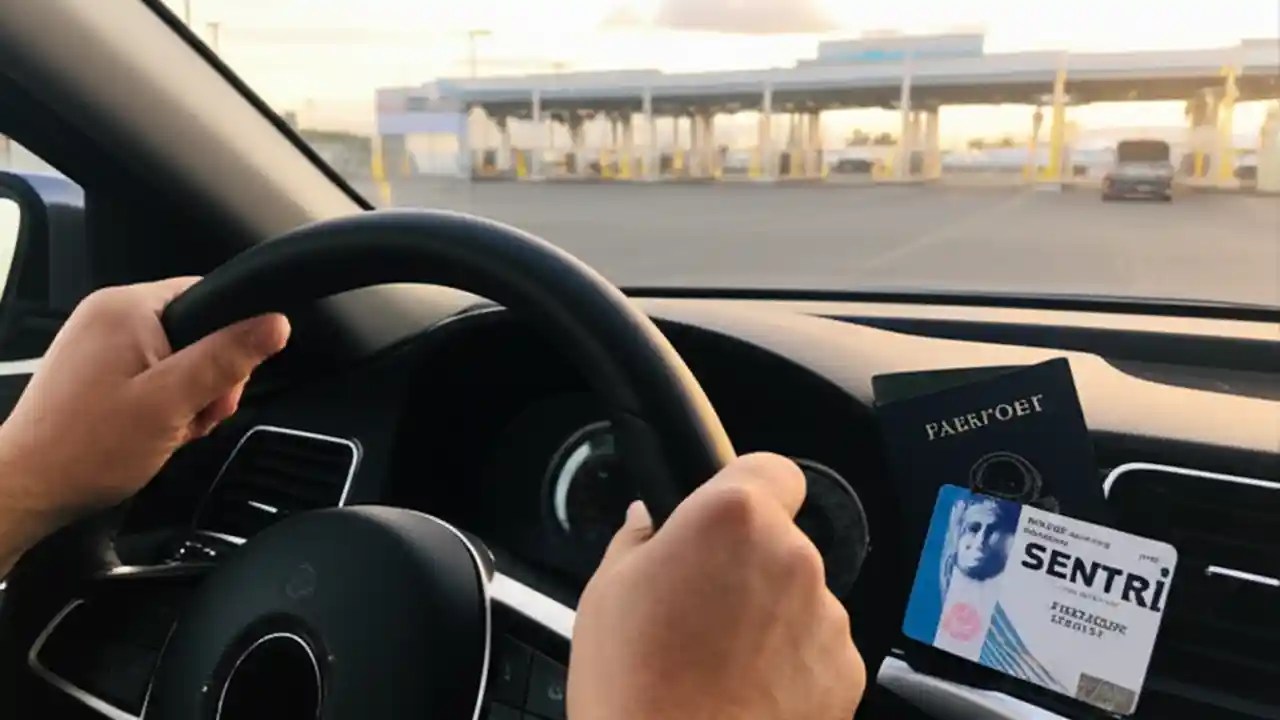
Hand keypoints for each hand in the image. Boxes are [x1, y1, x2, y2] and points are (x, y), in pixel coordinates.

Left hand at [0, 278, 288, 573]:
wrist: (27, 489)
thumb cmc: (86, 449)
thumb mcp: (172, 402)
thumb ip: (226, 359)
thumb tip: (276, 324)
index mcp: (126, 308)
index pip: (210, 296)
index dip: (232, 342)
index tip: (222, 384)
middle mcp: (108, 315)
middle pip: (197, 331)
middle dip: (207, 380)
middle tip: (189, 416)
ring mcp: (98, 342)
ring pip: (177, 357)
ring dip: (186, 397)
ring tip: (165, 428)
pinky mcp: (94, 368)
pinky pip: (151, 373)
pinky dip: (162, 403)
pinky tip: (149, 429)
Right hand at [568, 453, 865, 719]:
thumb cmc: (636, 688)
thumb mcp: (607, 593)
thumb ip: (637, 540)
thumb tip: (646, 522)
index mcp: (734, 519)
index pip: (772, 469)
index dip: (748, 488)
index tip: (724, 516)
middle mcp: (793, 558)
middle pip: (781, 540)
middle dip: (748, 563)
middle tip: (699, 604)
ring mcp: (826, 617)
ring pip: (799, 596)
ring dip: (770, 614)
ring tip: (717, 658)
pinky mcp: (844, 671)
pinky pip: (817, 647)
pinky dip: (791, 662)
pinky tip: (743, 689)